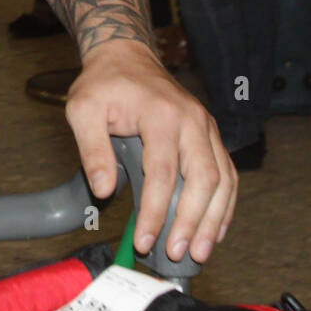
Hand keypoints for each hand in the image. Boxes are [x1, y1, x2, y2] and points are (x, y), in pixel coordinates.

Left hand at [64, 39, 236, 264]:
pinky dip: (224, 204)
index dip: (154, 211)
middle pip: (203, 178)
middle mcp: (191, 120)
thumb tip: (104, 190)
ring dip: (214, 218)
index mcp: (161, 113)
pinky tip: (213, 229)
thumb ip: (91, 149)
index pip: (162, 172)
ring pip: (222, 179)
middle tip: (179, 253)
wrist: (125, 57)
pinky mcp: (210, 135)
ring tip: (200, 251)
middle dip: (192, 221)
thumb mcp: (83, 109)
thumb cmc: (103, 84)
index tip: (144, 239)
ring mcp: (205, 127)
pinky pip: (226, 173)